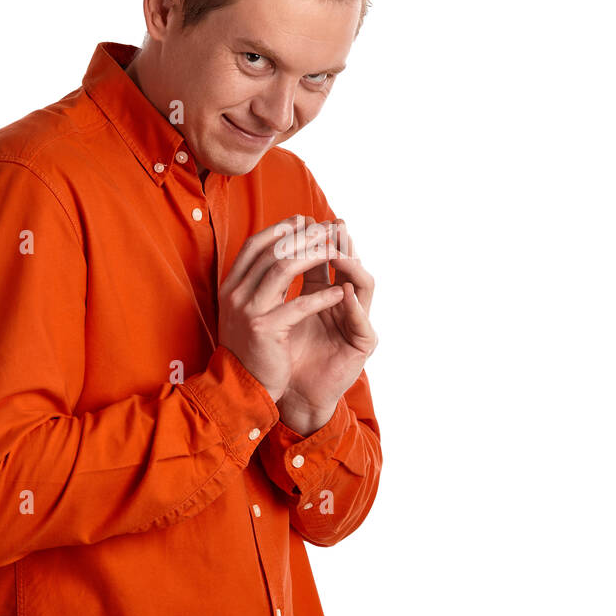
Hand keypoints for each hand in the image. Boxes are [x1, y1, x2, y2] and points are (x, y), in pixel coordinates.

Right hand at [217, 215, 344, 403]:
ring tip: (336, 252)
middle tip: (327, 229)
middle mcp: (235, 293)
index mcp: (230, 286)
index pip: (254, 245)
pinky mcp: (264, 329)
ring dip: (313, 256)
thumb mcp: (248, 310)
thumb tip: (283, 254)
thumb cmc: (251, 349)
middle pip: (271, 250)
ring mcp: (247, 310)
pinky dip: (322, 296)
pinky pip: (299, 305)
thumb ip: (260, 284)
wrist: (240, 388)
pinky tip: (339, 292)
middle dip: (303, 236)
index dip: (280, 229)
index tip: (303, 220)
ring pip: (283, 268)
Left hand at [276, 218, 378, 433]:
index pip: (326, 258)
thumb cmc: (282, 356)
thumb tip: (251, 257)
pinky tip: (344, 289)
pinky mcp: (364, 344)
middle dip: (340, 242)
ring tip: (338, 249)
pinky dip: (354, 303)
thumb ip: (272, 289)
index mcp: (323, 295)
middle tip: (333, 223)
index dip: (316, 238)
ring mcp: (356, 322)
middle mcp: (343, 304)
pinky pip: (364, 319)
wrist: (294, 396)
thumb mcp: (275, 315)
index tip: (302, 218)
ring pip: (364, 283)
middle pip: (349, 263)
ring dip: (352, 265)